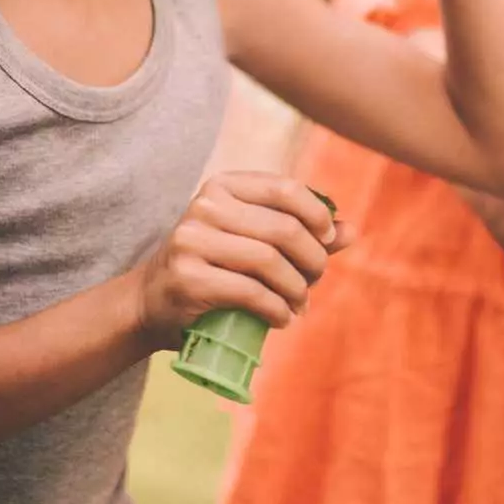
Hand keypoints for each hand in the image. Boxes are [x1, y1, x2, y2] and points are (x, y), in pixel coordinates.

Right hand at [127, 174, 352, 348]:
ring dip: (297, 289)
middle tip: (314, 281)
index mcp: (223, 186)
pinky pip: (251, 292)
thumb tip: (351, 231)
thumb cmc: (213, 267)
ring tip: (299, 304)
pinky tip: (282, 318)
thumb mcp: (252, 240)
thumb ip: (301, 233)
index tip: (328, 239)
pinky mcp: (188, 278)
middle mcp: (204, 206)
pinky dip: (277, 309)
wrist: (152, 302)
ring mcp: (192, 241)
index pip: (285, 189)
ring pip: (269, 261)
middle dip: (312, 259)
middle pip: (283, 228)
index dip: (318, 214)